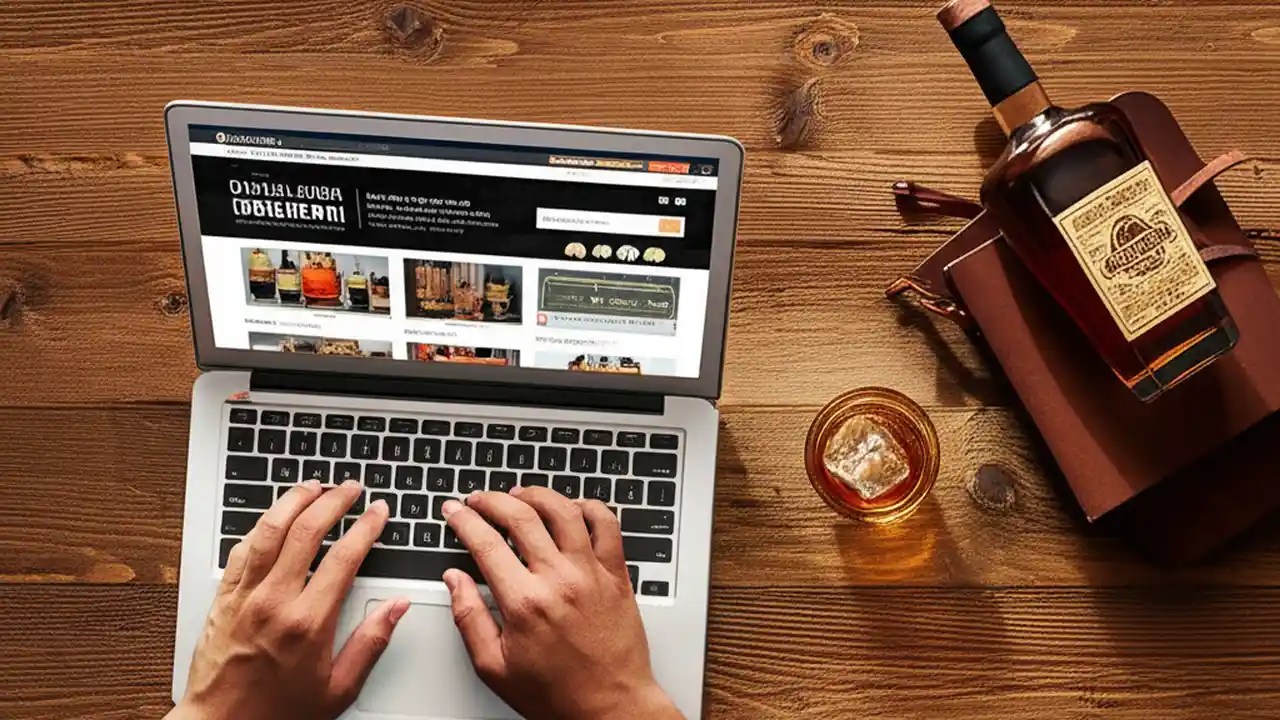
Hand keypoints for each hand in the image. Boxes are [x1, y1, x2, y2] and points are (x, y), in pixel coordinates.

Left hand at [168, 480, 408, 719]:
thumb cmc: (277, 714)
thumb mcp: (339, 689)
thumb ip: (371, 643)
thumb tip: (396, 608)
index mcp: (308, 623)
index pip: (344, 557)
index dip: (366, 527)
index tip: (378, 513)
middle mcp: (274, 602)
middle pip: (306, 530)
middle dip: (334, 500)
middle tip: (351, 488)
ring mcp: (244, 596)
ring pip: (269, 529)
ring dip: (294, 500)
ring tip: (313, 486)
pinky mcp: (223, 598)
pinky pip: (241, 549)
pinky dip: (261, 525)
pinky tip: (274, 517)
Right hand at [441, 486, 682, 719]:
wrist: (610, 708)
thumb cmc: (556, 695)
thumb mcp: (494, 667)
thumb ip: (469, 618)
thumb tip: (454, 580)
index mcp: (524, 603)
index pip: (486, 543)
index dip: (464, 520)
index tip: (455, 511)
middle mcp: (559, 580)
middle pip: (521, 517)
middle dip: (493, 500)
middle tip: (479, 499)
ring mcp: (592, 574)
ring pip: (564, 511)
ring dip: (537, 495)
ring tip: (519, 495)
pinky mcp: (617, 575)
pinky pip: (607, 525)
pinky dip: (589, 507)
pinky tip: (572, 508)